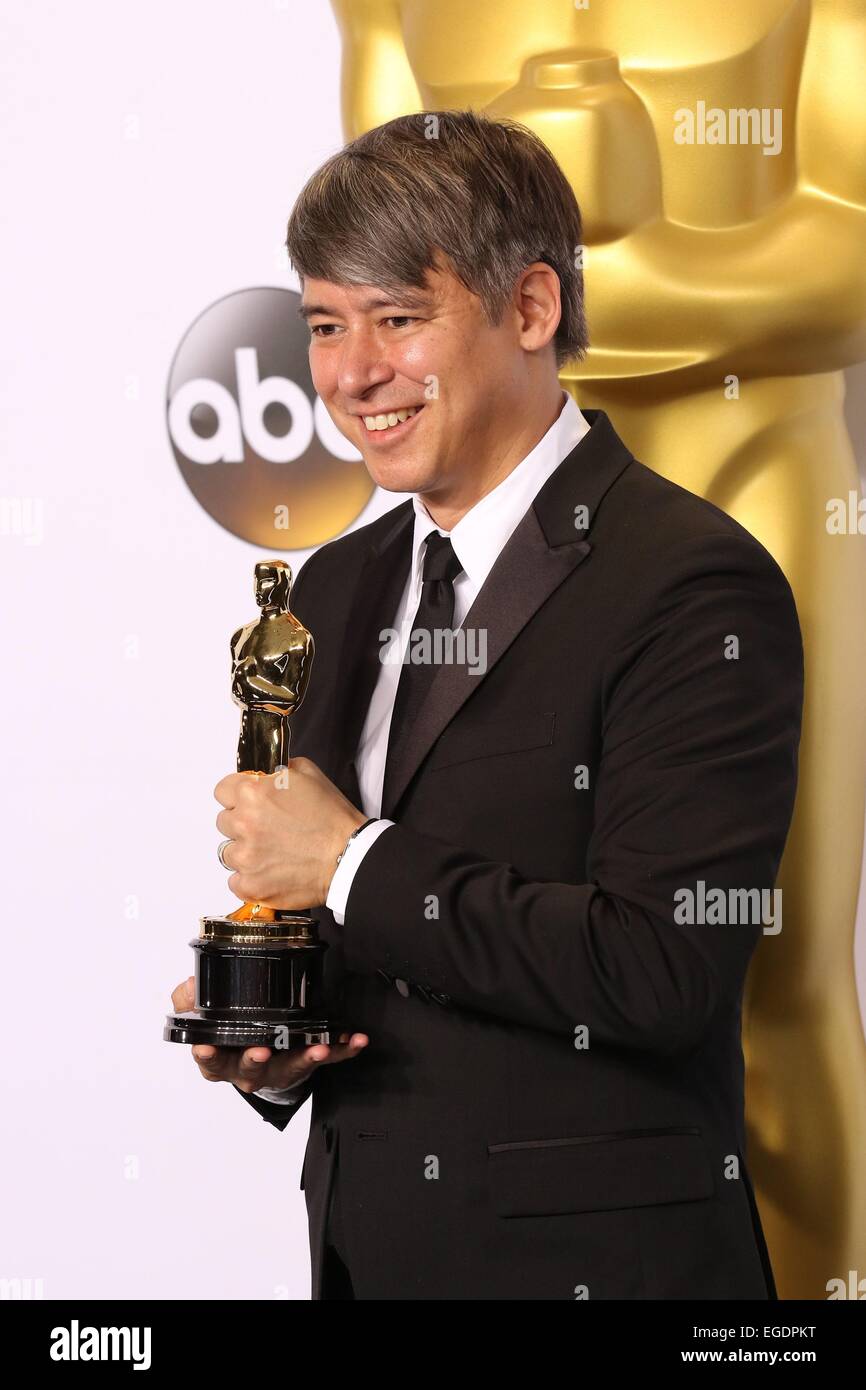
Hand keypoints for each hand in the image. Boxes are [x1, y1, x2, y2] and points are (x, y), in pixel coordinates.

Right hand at [171, 978, 368, 1093]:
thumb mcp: (205, 1017)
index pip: (211, 1062)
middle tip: (262, 1051)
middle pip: (250, 1069)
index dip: (207, 1056)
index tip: (206, 1049)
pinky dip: (342, 1050)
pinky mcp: (307, 1062)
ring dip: (306, 1058)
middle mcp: (250, 1069)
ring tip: (318, 1048)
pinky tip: (355, 1040)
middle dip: (255, 1060)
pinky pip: (328, 1058)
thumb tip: (191, 985)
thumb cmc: (231, 1036)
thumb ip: (190, 1000)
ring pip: (293, 1067)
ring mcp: (280, 1069)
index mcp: (223, 1060)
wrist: (260, 1057)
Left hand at [214, 758, 366, 909]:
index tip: (249, 803)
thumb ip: (278, 770)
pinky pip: (235, 881)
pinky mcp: (251, 885)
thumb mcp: (308, 773)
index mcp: (253, 793)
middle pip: (224, 822)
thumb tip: (266, 774)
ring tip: (272, 853)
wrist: (349, 855)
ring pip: (228, 853)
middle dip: (242, 823)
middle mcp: (244, 824)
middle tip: (268, 829)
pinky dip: (250, 879)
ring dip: (245, 852)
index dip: (237, 796)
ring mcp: (245, 857)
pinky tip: (271, 872)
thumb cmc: (333, 818)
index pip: (222, 791)